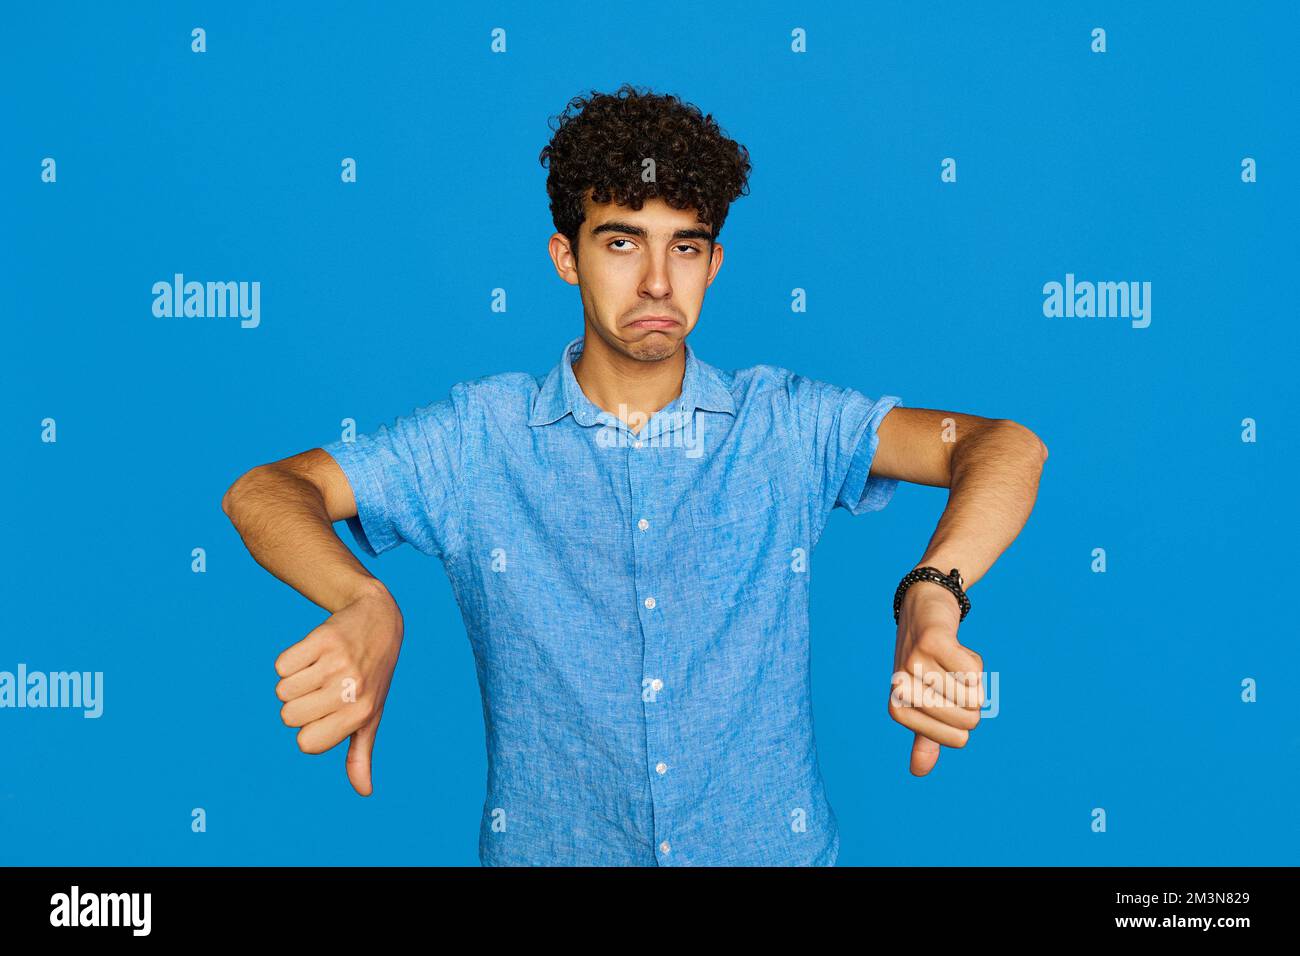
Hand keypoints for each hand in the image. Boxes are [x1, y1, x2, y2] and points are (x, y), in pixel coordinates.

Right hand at [274, 581, 403, 795]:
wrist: (380, 620)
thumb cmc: (373, 675)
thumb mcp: (372, 713)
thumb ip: (361, 754)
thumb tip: (365, 791)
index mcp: (361, 713)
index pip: (307, 744)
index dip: (308, 730)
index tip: (325, 713)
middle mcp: (351, 689)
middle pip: (289, 717)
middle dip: (298, 705)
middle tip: (322, 686)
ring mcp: (337, 663)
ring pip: (283, 690)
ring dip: (293, 681)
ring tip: (319, 668)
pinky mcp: (323, 638)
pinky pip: (282, 664)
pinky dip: (290, 660)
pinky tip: (314, 652)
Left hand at [888, 580, 984, 775]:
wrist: (922, 608)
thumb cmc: (925, 661)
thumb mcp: (922, 699)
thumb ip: (924, 736)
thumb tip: (918, 772)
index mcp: (898, 709)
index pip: (958, 739)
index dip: (964, 720)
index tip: (944, 695)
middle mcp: (901, 688)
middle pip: (969, 719)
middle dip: (972, 700)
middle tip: (950, 676)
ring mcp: (915, 663)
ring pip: (975, 695)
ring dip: (973, 678)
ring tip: (950, 660)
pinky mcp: (933, 641)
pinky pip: (974, 669)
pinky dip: (975, 660)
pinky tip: (956, 647)